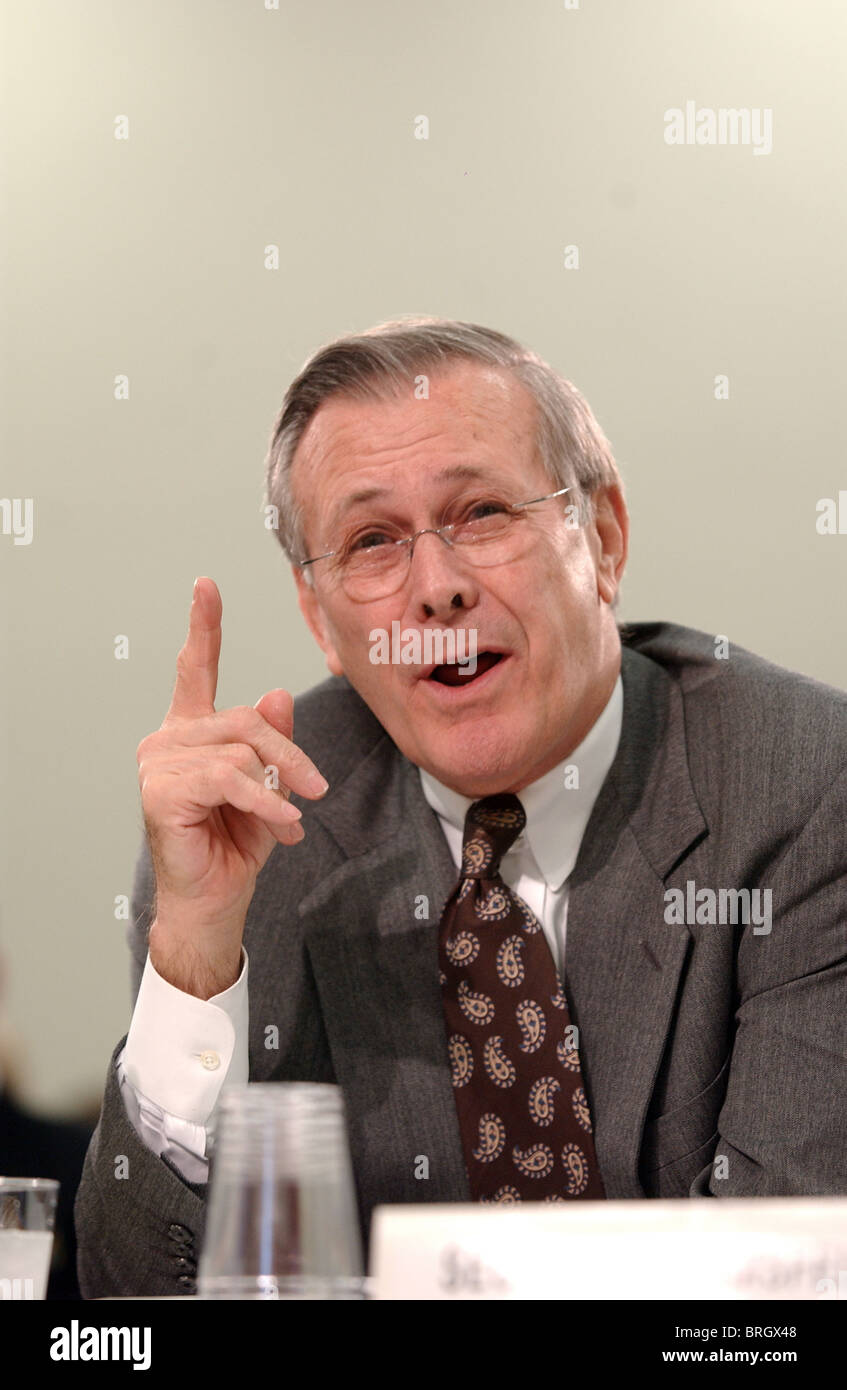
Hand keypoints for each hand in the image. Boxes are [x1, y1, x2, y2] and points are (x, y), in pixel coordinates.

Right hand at [137, 577, 327, 996]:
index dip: (204, 626)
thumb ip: (272, 741)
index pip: (197, 668)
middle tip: (317, 790)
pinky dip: (265, 803)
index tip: (206, 586)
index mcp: (191, 730)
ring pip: (242, 750)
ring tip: (293, 818)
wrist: (213, 902)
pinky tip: (283, 827)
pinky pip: (230, 779)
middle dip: (289, 755)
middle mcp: (168, 738)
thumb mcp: (269, 786)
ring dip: (280, 785)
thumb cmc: (234, 845)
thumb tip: (277, 694)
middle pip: (244, 720)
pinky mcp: (160, 790)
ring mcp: (158, 762)